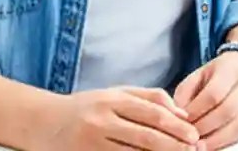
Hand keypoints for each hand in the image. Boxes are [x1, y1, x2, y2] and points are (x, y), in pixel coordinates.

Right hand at [32, 86, 200, 150]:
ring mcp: (92, 143)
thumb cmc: (87, 107)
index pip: (152, 113)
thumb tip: (181, 113)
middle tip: (193, 150)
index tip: (194, 134)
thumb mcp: (116, 93)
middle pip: (146, 136)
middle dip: (174, 145)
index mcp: (112, 100)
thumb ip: (150, 98)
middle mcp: (101, 120)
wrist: (42, 122)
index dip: (176, 125)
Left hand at [174, 53, 237, 149]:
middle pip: (227, 111)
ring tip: (197, 146)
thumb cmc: (216, 76)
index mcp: (231, 70)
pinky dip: (224, 144)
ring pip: (237, 127)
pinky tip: (209, 146)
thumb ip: (185, 94)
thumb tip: (179, 118)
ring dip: (215, 140)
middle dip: (204, 127)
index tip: (182, 120)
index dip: (197, 110)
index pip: (214, 93)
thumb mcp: (197, 76)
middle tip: (188, 136)